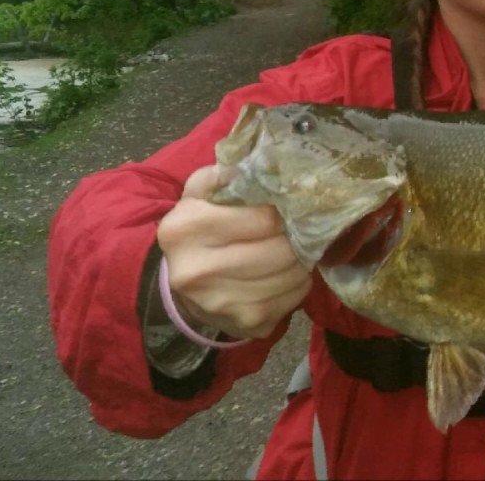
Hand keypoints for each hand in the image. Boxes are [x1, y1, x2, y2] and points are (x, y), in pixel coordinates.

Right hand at [156, 164, 311, 339]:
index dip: (284, 210)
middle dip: (298, 236)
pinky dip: (299, 281)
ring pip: (294, 274)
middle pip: (282, 249)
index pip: (264, 218)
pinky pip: (295, 296)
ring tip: (293, 248)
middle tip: (300, 228)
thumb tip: (265, 160)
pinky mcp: (248, 324)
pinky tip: (285, 272)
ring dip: (303, 259)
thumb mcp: (200, 193)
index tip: (289, 206)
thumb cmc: (199, 230)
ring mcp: (224, 303)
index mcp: (187, 228)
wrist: (181, 290)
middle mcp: (199, 271)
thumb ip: (227, 173)